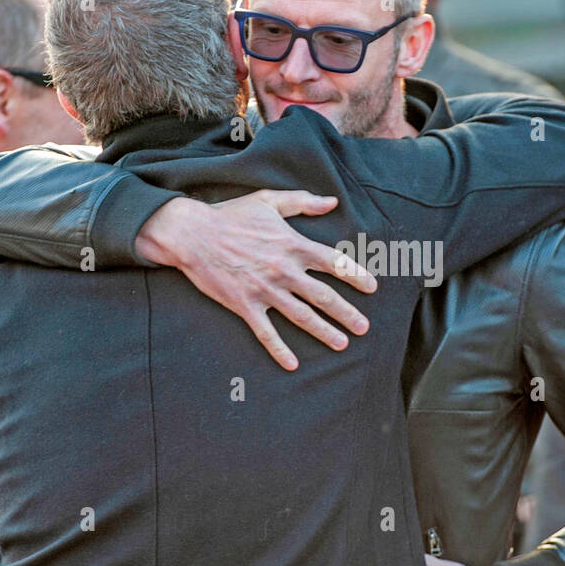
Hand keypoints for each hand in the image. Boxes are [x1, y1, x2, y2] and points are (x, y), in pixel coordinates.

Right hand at [135, 190, 377, 370]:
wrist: (192, 234)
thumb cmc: (232, 216)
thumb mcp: (268, 201)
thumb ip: (302, 201)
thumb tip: (332, 202)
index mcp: (292, 244)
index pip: (334, 262)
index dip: (356, 275)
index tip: (372, 288)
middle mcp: (283, 270)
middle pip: (323, 295)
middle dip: (346, 313)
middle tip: (364, 327)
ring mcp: (264, 289)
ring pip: (301, 316)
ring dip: (323, 331)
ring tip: (342, 344)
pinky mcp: (244, 304)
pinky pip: (265, 332)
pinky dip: (279, 349)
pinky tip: (292, 364)